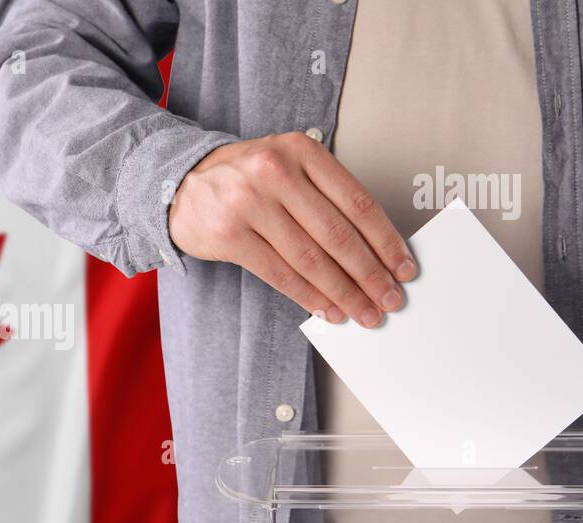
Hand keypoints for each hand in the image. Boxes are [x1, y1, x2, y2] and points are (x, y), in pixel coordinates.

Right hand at [167, 132, 417, 327]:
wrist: (179, 181)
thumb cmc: (243, 178)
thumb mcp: (287, 165)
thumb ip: (324, 195)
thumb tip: (372, 250)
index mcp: (302, 150)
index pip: (358, 202)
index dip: (386, 241)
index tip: (403, 268)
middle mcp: (276, 171)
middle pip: (338, 235)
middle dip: (370, 275)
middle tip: (389, 299)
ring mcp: (249, 203)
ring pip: (311, 259)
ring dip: (342, 293)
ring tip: (362, 312)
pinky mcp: (229, 234)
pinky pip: (279, 273)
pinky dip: (308, 296)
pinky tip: (325, 309)